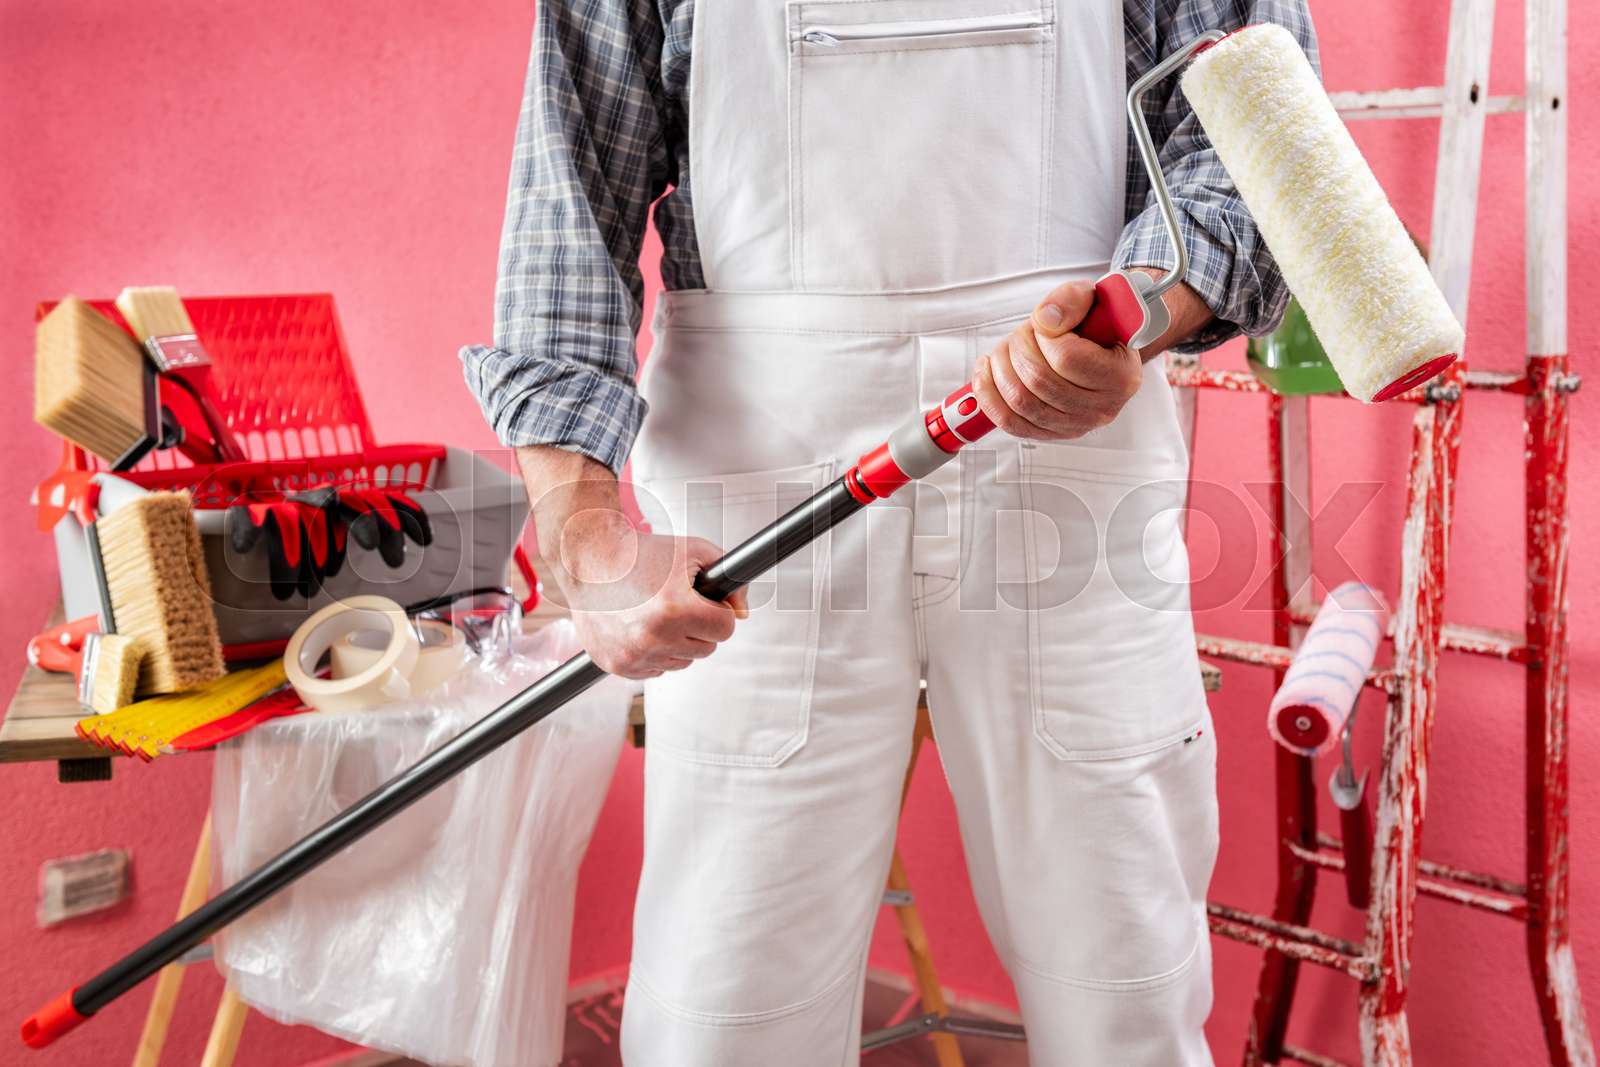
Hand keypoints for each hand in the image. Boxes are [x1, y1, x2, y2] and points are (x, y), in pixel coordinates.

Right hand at [557, 513, 747, 678]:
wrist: (590, 560)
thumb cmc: (642, 554)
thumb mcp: (694, 552)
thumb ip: (729, 579)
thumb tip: (743, 613)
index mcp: (674, 608)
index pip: (726, 628)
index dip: (719, 611)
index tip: (704, 600)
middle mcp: (652, 637)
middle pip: (707, 648)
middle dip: (699, 627)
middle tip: (678, 604)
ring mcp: (633, 655)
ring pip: (682, 662)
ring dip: (678, 642)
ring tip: (657, 613)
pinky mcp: (617, 666)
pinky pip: (656, 671)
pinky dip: (655, 653)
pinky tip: (641, 626)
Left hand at [971, 279, 1144, 441]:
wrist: (1101, 347)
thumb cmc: (1098, 326)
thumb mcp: (1093, 299)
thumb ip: (1072, 300)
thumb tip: (1046, 319)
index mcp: (1120, 375)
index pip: (1067, 358)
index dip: (1043, 335)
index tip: (1042, 323)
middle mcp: (1101, 407)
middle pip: (1038, 381)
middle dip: (1017, 349)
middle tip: (1021, 334)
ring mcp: (1076, 425)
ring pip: (1021, 402)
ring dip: (1001, 369)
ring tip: (1006, 350)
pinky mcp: (1051, 433)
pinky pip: (1011, 423)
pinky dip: (989, 396)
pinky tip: (987, 374)